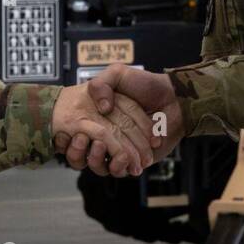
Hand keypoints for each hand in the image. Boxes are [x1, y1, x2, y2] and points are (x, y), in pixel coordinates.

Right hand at [55, 64, 183, 170]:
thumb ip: (101, 84)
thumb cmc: (147, 84)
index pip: (79, 129)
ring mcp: (119, 148)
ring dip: (94, 158)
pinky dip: (115, 165)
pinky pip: (117, 169)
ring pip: (96, 163)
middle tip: (80, 138)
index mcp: (99, 115)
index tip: (68, 130)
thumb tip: (99, 110)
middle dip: (78, 148)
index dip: (72, 132)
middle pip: (84, 149)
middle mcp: (107, 133)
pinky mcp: (131, 160)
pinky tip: (121, 157)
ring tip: (99, 147)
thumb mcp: (118, 73)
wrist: (175, 99)